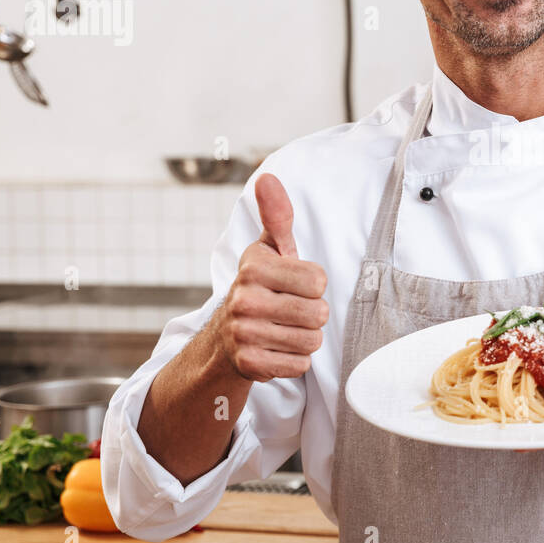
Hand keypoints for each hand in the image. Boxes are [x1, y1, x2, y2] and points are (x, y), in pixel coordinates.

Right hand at [212, 173, 328, 382]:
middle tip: (290, 311)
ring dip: (304, 338)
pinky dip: (294, 360)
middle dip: (312, 315)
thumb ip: (278, 215)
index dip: (313, 285)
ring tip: (283, 329)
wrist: (225, 336)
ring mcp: (243, 334)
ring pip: (312, 341)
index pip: (318, 281)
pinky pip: (299, 365)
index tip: (293, 285)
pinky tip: (276, 349)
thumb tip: (268, 177)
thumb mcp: (270, 249)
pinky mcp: (248, 364)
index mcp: (254, 267)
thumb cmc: (262, 286)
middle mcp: (244, 299)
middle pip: (318, 314)